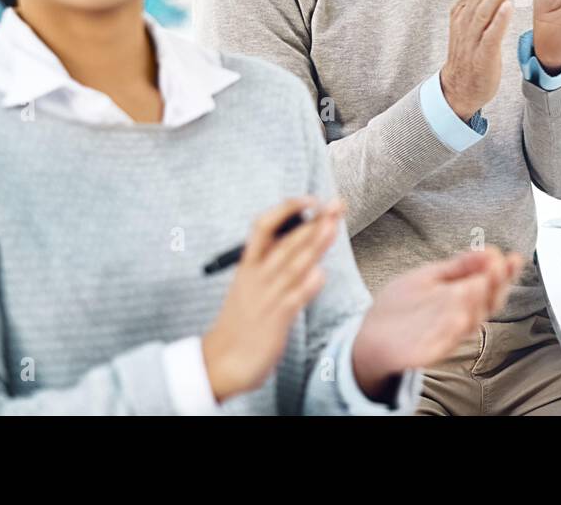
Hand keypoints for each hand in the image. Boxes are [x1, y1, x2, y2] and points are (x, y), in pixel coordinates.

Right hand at [201, 197, 343, 403]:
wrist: (223, 360)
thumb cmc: (242, 318)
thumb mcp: (250, 282)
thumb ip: (272, 260)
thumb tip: (302, 236)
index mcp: (248, 264)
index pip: (264, 226)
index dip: (287, 209)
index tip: (310, 200)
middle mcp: (258, 276)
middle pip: (287, 241)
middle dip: (315, 221)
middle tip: (336, 204)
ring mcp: (269, 296)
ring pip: (294, 264)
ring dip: (315, 244)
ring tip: (334, 225)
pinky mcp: (278, 318)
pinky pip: (296, 297)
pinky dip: (309, 284)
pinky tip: (322, 273)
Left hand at [351, 247, 523, 401]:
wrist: (371, 339)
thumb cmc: (404, 308)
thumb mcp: (431, 278)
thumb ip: (459, 266)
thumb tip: (490, 250)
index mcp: (464, 301)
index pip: (491, 287)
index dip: (505, 274)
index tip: (512, 259)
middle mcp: (459, 320)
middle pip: (485, 305)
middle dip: (493, 286)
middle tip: (498, 268)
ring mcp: (443, 337)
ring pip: (465, 323)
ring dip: (474, 305)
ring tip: (478, 285)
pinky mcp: (424, 354)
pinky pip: (440, 344)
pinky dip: (450, 332)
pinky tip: (457, 318)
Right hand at [439, 0, 516, 119]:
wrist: (458, 88)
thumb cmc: (468, 50)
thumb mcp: (467, 16)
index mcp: (462, 10)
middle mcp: (466, 21)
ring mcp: (473, 38)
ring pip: (485, 11)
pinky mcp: (483, 55)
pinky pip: (491, 35)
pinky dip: (499, 21)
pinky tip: (508, 7)